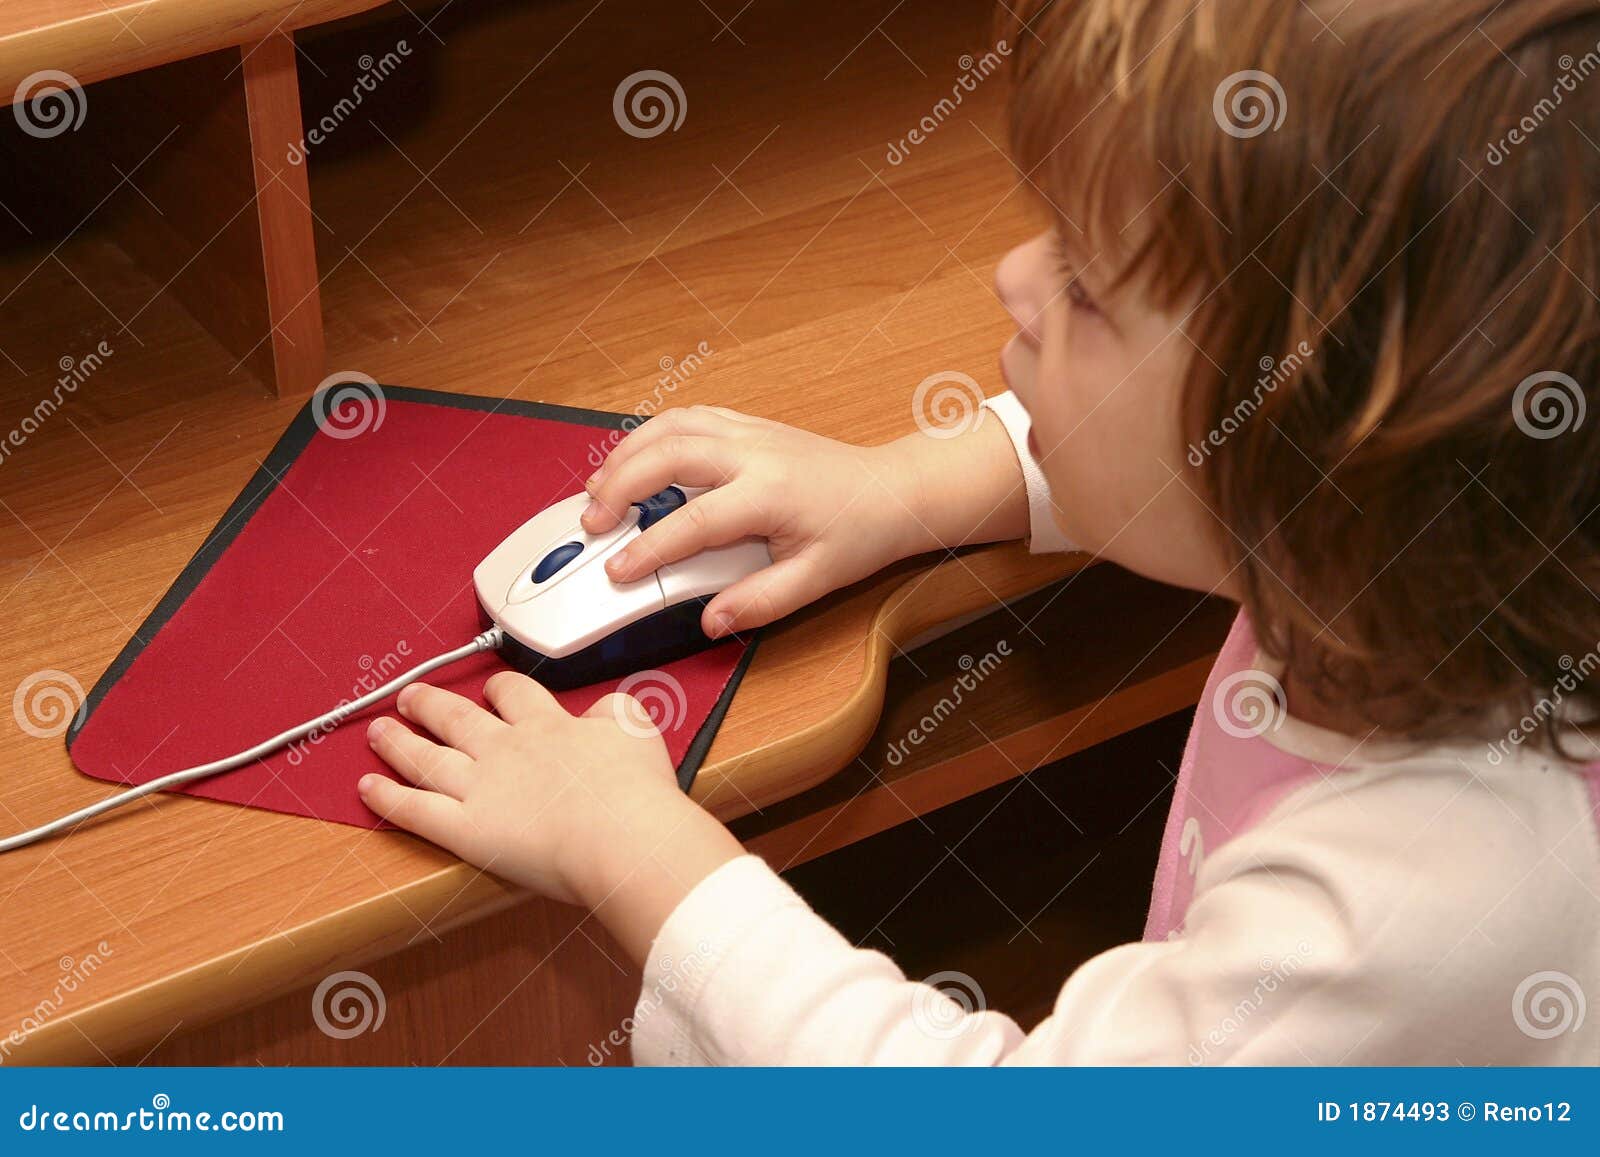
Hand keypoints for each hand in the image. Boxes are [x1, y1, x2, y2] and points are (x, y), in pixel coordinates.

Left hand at [359, 673, 740, 940]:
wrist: (623, 835)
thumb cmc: (635, 791)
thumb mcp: (636, 728)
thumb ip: (613, 711)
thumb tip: (600, 711)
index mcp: (547, 726)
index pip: (514, 695)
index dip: (498, 689)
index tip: (491, 690)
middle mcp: (506, 750)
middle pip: (457, 718)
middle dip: (431, 705)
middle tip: (411, 697)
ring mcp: (480, 788)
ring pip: (426, 757)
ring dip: (398, 742)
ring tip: (378, 730)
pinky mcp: (466, 830)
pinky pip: (415, 809)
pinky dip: (387, 798)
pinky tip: (366, 786)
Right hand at [581, 406, 929, 636]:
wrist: (892, 490)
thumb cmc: (858, 532)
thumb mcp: (816, 581)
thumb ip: (760, 602)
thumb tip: (711, 620)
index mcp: (770, 493)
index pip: (693, 521)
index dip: (649, 548)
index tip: (618, 571)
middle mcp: (753, 452)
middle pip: (667, 455)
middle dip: (618, 487)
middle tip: (591, 524)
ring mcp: (748, 432)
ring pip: (670, 425)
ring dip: (626, 453)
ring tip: (597, 489)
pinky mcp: (746, 425)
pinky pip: (686, 417)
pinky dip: (649, 435)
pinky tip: (633, 460)